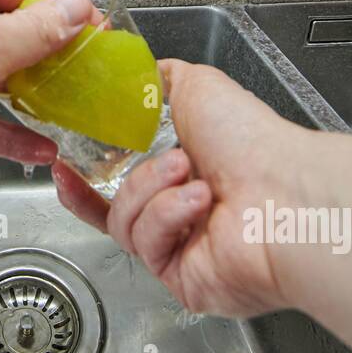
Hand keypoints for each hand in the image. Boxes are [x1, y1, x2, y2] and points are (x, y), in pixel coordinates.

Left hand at [0, 0, 94, 211]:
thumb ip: (35, 33)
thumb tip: (74, 11)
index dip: (65, 8)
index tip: (98, 35)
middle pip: (13, 32)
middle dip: (53, 57)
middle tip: (90, 78)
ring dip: (35, 99)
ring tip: (72, 114)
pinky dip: (8, 133)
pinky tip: (36, 150)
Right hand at [54, 59, 312, 316]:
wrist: (285, 192)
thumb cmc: (254, 141)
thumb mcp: (198, 86)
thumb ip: (158, 80)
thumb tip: (136, 74)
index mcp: (187, 173)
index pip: (123, 182)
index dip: (89, 177)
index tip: (66, 164)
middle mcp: (185, 214)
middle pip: (114, 208)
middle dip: (104, 184)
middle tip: (110, 160)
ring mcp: (183, 248)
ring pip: (123, 222)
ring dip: (147, 189)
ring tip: (185, 170)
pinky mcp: (183, 279)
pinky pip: (146, 244)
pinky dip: (165, 215)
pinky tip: (195, 201)